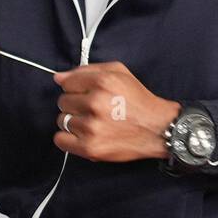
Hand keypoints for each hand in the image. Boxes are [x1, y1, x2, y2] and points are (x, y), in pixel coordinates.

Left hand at [52, 61, 180, 161]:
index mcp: (102, 82)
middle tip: (93, 110)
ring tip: (93, 123)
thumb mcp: (119, 73)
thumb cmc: (139, 101)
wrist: (158, 129)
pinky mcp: (90, 147)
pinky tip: (83, 135)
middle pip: (62, 102)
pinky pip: (60, 140)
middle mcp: (96, 103)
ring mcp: (91, 127)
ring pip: (62, 120)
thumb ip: (88, 70)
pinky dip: (68, 139)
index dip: (76, 88)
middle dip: (75, 105)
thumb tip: (59, 78)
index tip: (86, 94)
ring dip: (74, 122)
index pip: (66, 83)